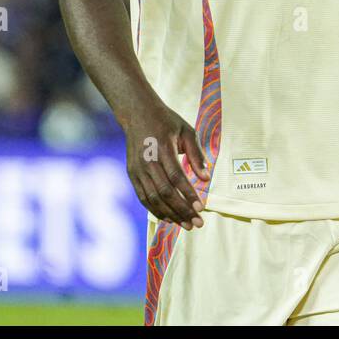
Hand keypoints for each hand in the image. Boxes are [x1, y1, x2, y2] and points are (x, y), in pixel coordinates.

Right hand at [120, 101, 210, 229]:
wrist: (138, 113)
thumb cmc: (167, 122)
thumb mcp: (187, 131)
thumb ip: (197, 154)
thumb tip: (206, 178)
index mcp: (162, 148)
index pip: (176, 177)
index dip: (188, 194)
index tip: (202, 208)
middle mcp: (147, 161)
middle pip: (165, 192)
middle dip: (182, 210)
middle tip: (197, 223)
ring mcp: (137, 169)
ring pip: (153, 198)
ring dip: (170, 214)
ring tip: (186, 225)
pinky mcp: (132, 174)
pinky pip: (143, 197)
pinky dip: (155, 209)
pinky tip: (168, 218)